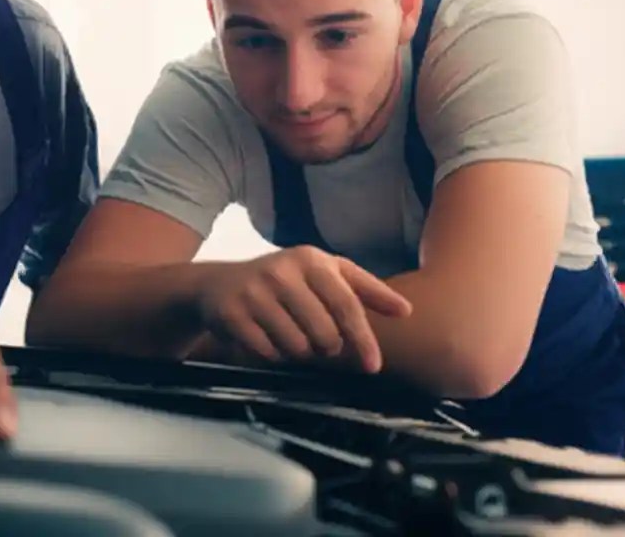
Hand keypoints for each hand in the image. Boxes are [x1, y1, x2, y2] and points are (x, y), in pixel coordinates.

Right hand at [194, 246, 411, 372]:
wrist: (217, 284)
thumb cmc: (283, 280)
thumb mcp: (324, 273)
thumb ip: (365, 290)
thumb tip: (406, 311)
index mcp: (310, 259)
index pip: (347, 305)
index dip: (363, 338)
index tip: (374, 366)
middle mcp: (282, 272)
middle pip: (324, 334)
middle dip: (325, 348)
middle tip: (317, 342)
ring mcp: (255, 293)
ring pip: (297, 348)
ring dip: (298, 353)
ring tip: (289, 337)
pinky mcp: (233, 315)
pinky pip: (268, 354)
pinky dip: (273, 356)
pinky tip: (267, 341)